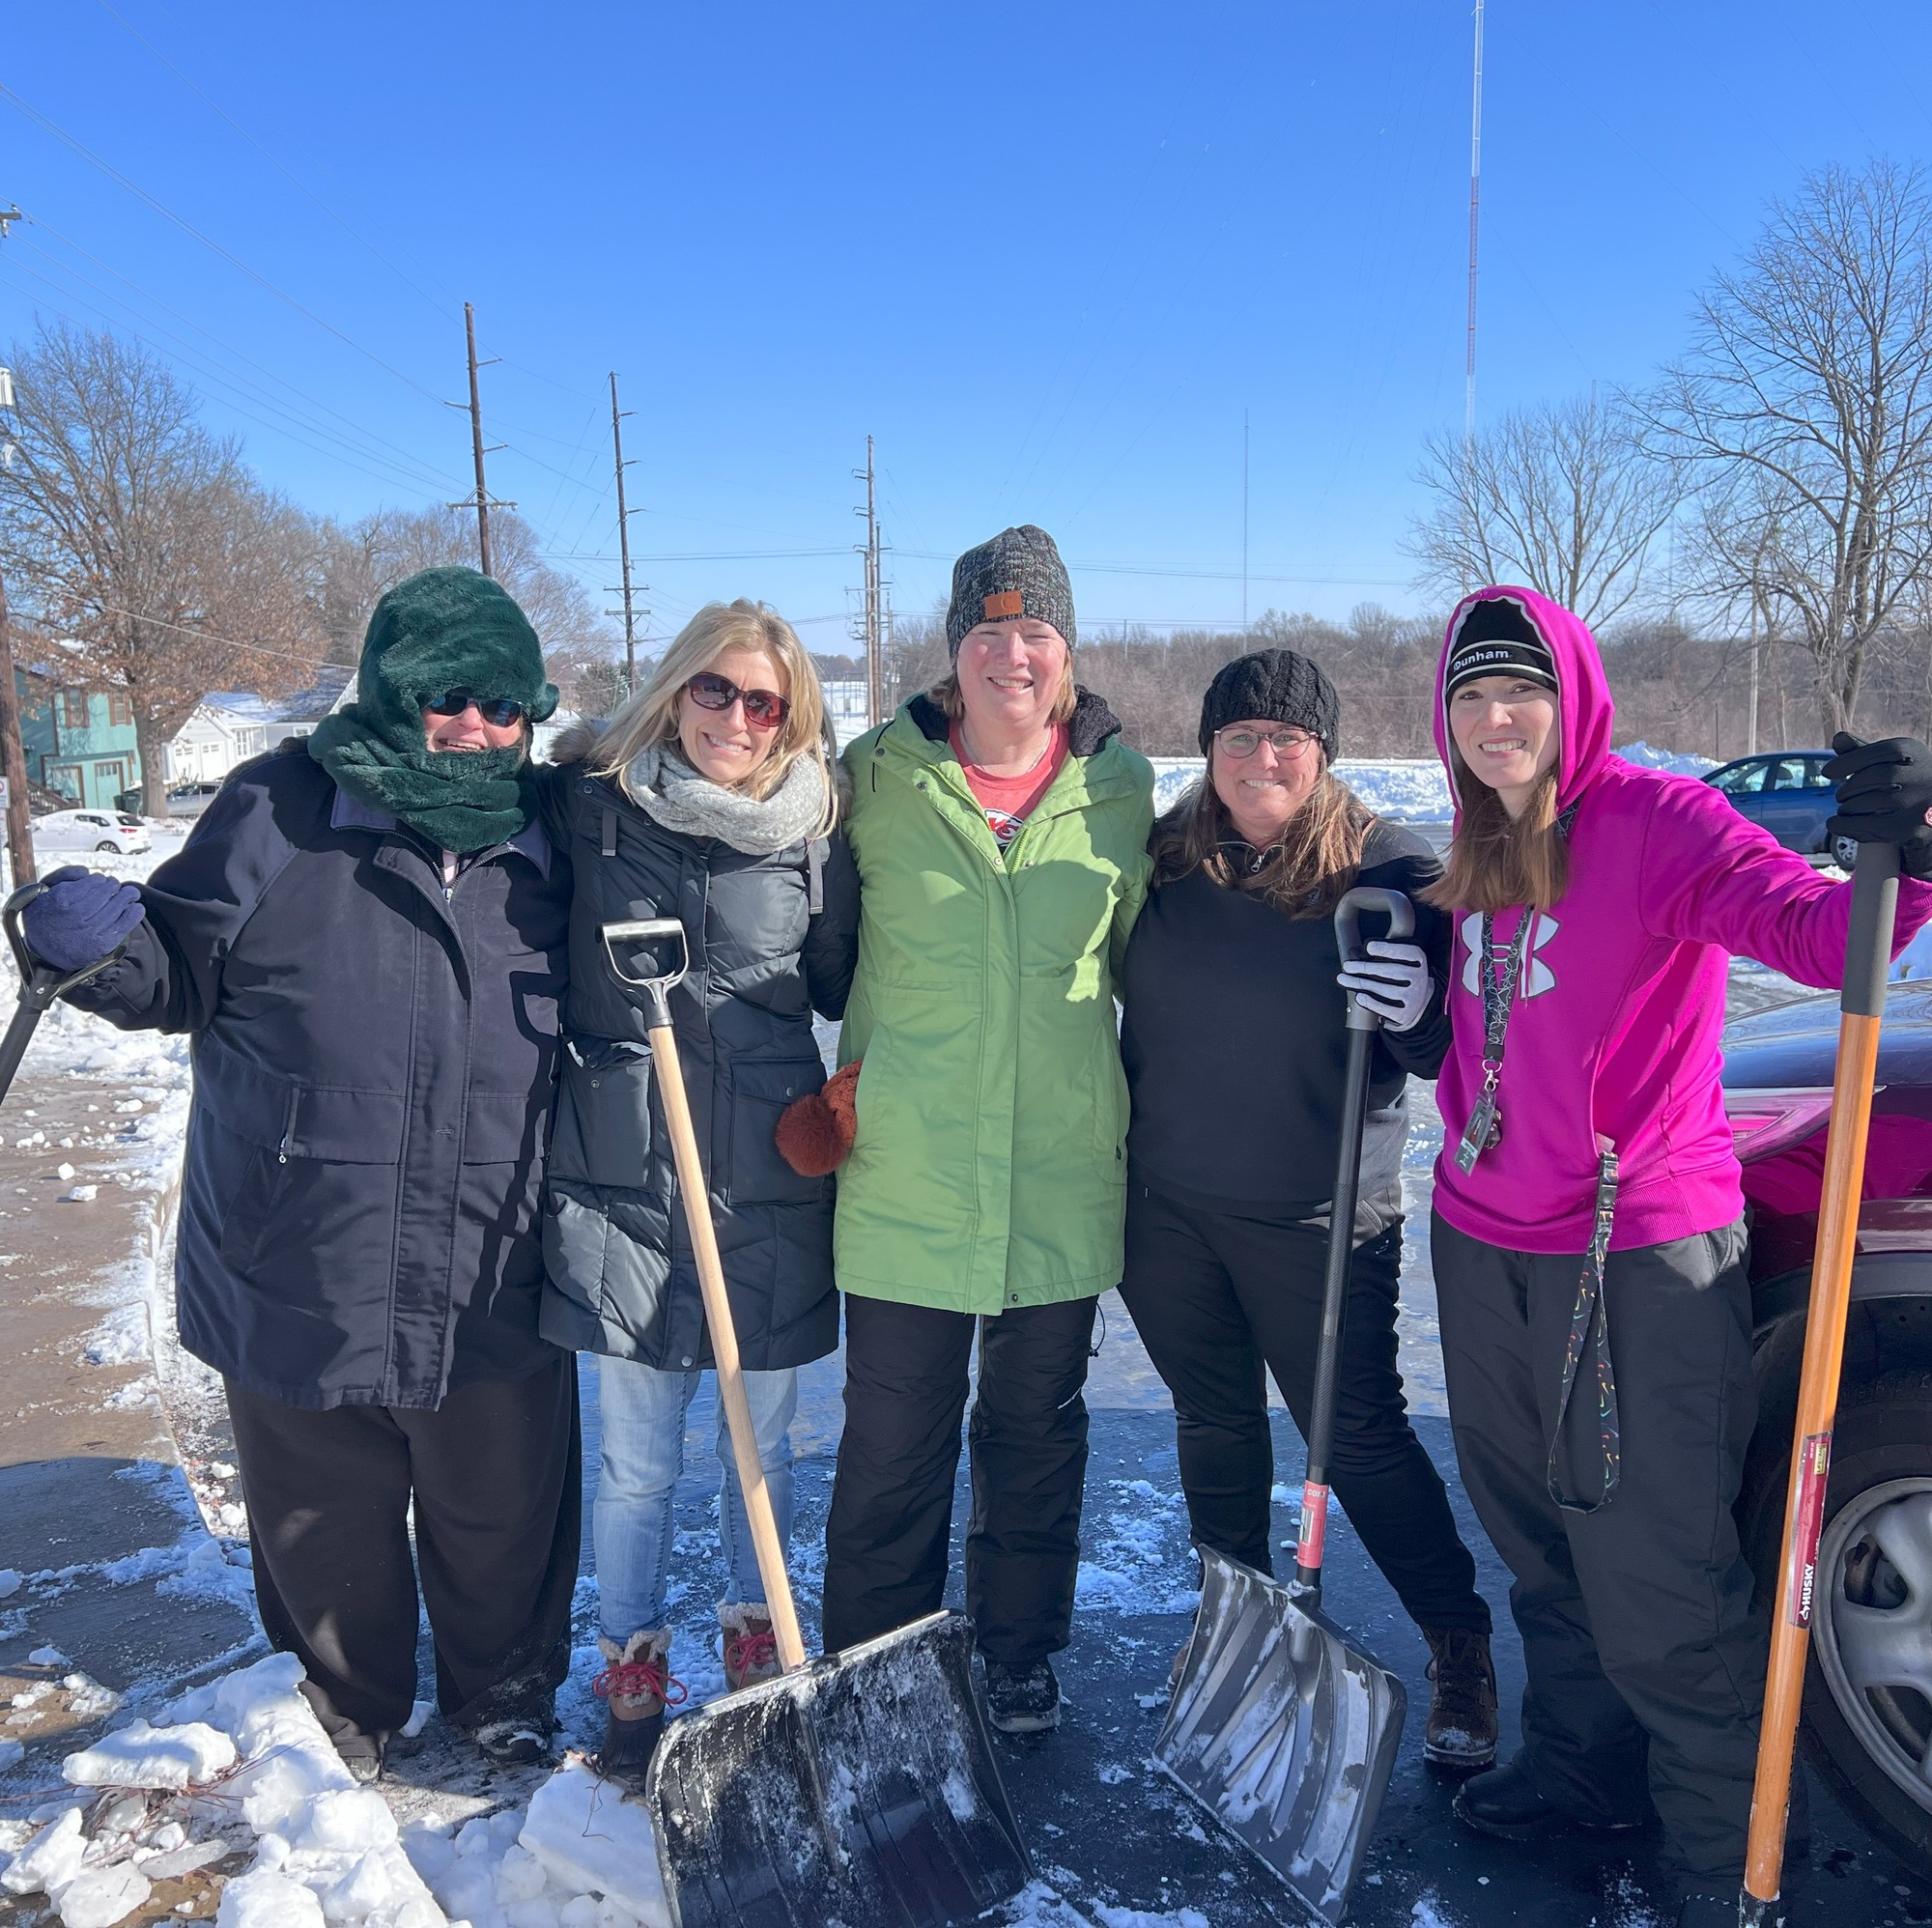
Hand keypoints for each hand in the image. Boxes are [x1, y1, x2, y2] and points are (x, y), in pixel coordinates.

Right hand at [20, 866, 144, 972]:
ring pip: (117, 906)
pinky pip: (124, 925)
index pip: (93, 882)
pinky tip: (137, 907)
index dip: (100, 879)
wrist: (42, 952)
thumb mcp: (45, 890)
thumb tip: (88, 872)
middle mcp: (77, 914)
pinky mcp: (101, 944)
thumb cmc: (45, 916)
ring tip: (130, 893)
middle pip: (107, 893)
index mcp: (63, 898)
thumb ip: (65, 874)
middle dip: (113, 886)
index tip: (100, 880)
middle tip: (115, 885)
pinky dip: (134, 914)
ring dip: (126, 897)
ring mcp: (90, 930)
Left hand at [1337, 940, 1432, 1032]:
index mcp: (1418, 960)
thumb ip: (1388, 952)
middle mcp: (1419, 977)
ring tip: (1344, 979)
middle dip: (1365, 967)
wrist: (1419, 1003)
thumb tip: (1362, 949)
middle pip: (1390, 971)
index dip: (1386, 949)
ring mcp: (1413, 997)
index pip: (1405, 952)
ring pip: (1385, 989)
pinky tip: (1359, 996)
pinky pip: (1386, 1008)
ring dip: (1361, 983)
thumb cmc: (1403, 976)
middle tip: (1347, 966)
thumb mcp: (1403, 960)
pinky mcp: (1406, 1014)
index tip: (1369, 947)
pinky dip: (1371, 1002)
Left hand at [1825, 732, 1931, 878]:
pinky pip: (1868, 827)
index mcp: (1909, 752)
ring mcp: (1914, 803)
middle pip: (1867, 779)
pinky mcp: (1909, 827)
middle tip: (1842, 795)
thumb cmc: (1904, 776)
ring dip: (1847, 808)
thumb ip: (1861, 750)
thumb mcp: (1888, 758)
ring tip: (1849, 807)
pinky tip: (1837, 823)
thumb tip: (1839, 738)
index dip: (1845, 763)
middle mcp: (1916, 775)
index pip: (1872, 754)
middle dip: (1848, 789)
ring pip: (1865, 804)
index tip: (1827, 772)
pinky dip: (1845, 826)